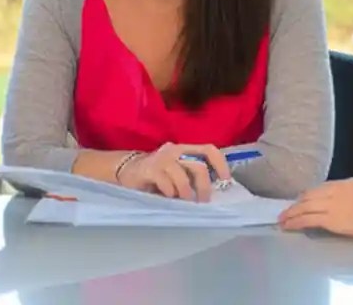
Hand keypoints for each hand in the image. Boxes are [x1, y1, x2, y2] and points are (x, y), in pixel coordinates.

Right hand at [117, 143, 231, 201]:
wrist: (127, 171)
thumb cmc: (158, 175)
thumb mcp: (178, 172)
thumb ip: (192, 176)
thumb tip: (213, 191)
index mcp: (185, 149)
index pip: (209, 150)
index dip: (220, 164)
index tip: (226, 181)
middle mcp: (175, 150)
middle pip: (198, 166)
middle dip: (204, 187)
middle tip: (203, 202)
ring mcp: (162, 159)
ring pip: (183, 176)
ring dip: (187, 193)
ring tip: (185, 202)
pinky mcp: (149, 170)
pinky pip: (166, 183)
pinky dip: (171, 194)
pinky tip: (168, 198)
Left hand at [278, 179, 352, 236]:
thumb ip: (352, 189)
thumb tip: (349, 192)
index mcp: (340, 184)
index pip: (318, 189)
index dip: (307, 196)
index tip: (301, 201)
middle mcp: (330, 192)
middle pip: (307, 197)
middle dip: (295, 205)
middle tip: (285, 212)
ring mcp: (328, 206)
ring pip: (303, 208)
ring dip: (291, 214)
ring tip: (282, 220)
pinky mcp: (329, 220)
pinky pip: (307, 220)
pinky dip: (295, 222)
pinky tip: (287, 226)